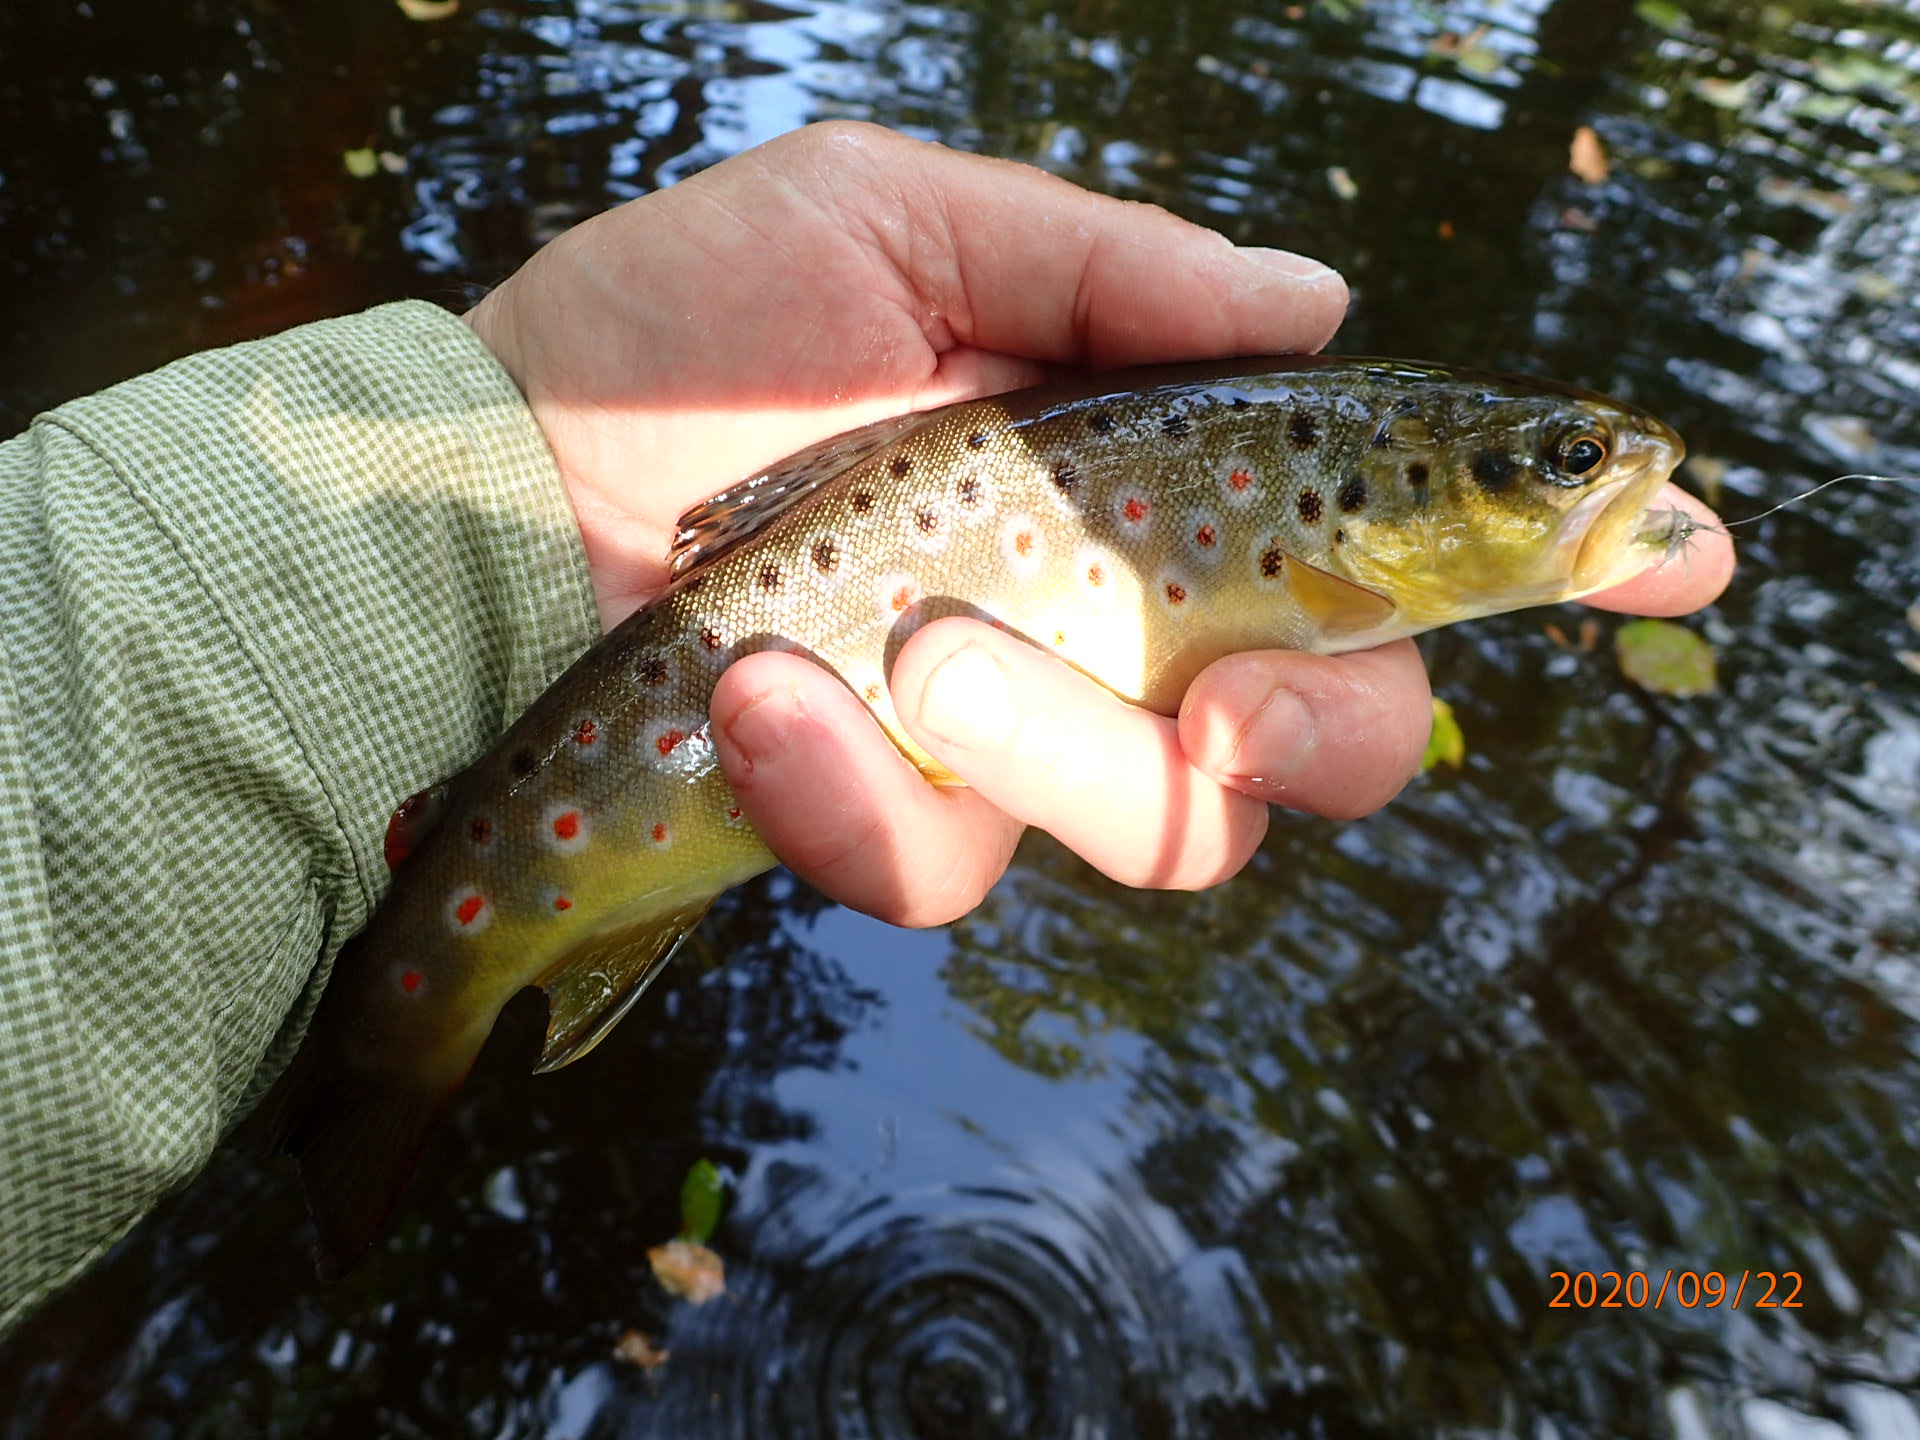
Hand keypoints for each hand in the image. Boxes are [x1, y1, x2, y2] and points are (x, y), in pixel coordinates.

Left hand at [466, 122, 1732, 925]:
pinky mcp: (889, 827)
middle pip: (1330, 739)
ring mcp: (1004, 742)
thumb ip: (1115, 273)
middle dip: (1331, 730)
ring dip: (1047, 738)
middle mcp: (1109, 622)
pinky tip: (766, 704)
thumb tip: (1317, 297)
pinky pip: (947, 870)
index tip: (1676, 547)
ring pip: (1163, 823)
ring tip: (898, 641)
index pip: (1372, 533)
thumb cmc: (682, 332)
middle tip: (1235, 695)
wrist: (482, 487)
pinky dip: (860, 795)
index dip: (1531, 549)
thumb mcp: (903, 224)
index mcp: (1142, 475)